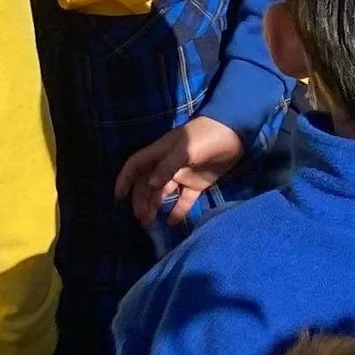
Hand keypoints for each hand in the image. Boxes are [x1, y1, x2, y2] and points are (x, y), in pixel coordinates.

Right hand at [115, 116, 243, 228]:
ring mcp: (183, 174)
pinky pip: (184, 199)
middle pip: (147, 184)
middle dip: (141, 200)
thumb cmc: (206, 136)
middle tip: (141, 219)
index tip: (118, 198)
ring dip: (155, 206)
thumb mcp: (186, 149)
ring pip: (163, 193)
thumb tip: (150, 185)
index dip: (125, 179)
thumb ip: (168, 167)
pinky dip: (178, 210)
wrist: (236, 132)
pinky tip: (172, 222)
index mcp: (161, 152)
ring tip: (150, 222)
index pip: (136, 165)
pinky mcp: (198, 183)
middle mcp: (168, 164)